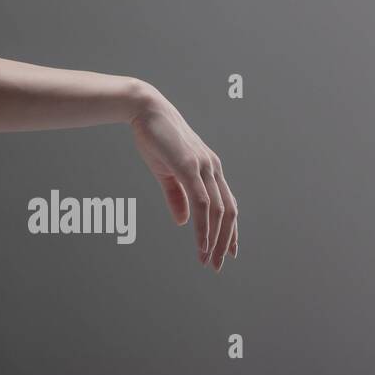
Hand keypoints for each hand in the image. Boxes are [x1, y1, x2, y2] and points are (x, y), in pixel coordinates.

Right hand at [130, 87, 238, 271]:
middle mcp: (213, 169)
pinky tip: (200, 242)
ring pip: (218, 212)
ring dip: (214, 239)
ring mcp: (204, 168)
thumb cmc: (155, 137)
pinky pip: (202, 203)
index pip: (227, 205)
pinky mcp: (190, 167)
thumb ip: (176, 196)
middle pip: (228, 212)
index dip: (229, 230)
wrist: (144, 110)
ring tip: (207, 259)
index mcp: (209, 169)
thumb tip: (184, 222)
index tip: (228, 251)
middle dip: (224, 241)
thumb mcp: (165, 172)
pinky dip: (203, 226)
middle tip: (216, 264)